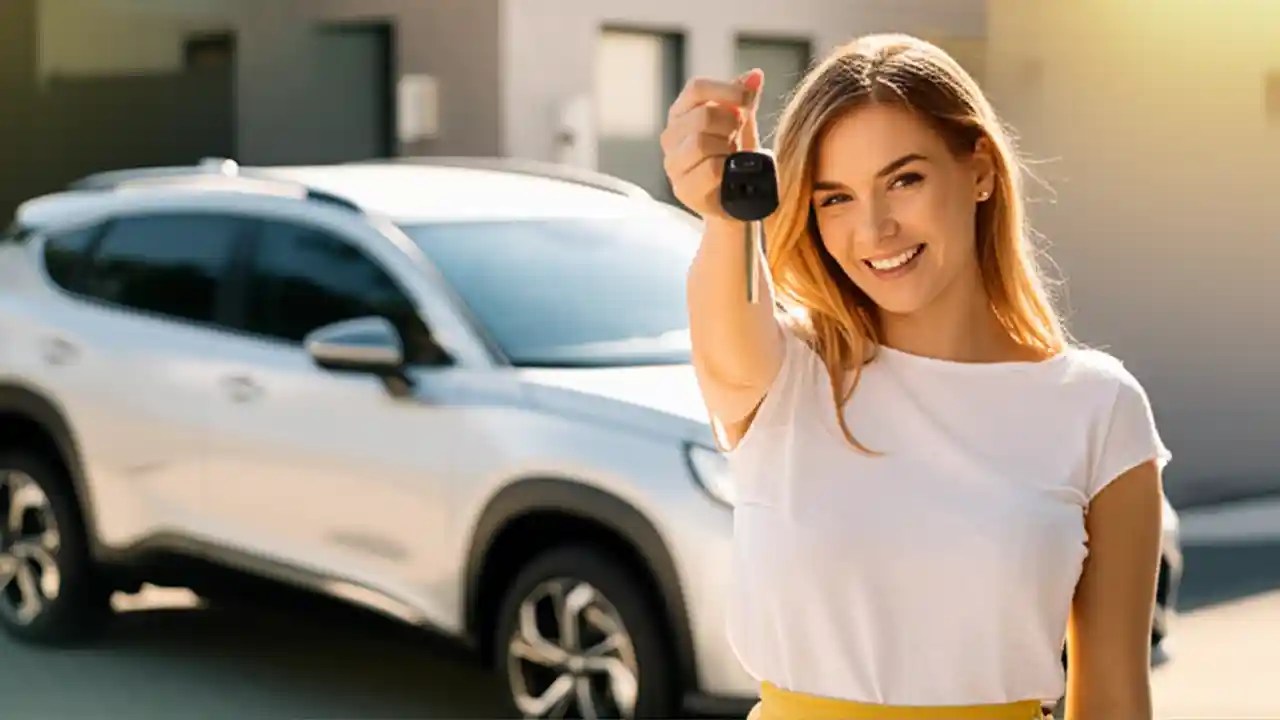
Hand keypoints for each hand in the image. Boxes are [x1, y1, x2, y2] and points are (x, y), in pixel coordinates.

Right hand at [660, 69, 763, 219]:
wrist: (737, 202)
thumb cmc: (736, 160)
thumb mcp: (742, 126)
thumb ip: (744, 101)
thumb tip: (755, 74)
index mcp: (682, 113)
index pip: (697, 88)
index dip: (726, 90)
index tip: (747, 101)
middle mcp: (671, 136)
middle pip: (703, 115)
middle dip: (730, 125)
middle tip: (738, 137)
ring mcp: (673, 164)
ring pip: (701, 142)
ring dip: (727, 148)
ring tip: (732, 157)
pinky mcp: (683, 189)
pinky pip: (709, 169)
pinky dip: (727, 170)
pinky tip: (731, 174)